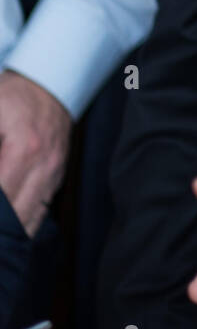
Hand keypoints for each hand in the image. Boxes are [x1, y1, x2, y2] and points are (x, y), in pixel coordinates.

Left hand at [0, 69, 72, 236]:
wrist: (52, 81)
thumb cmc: (14, 95)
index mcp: (24, 150)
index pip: (1, 197)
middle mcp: (44, 166)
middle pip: (17, 215)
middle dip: (2, 231)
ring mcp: (54, 172)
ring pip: (32, 219)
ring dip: (12, 236)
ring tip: (0, 247)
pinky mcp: (58, 174)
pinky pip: (43, 209)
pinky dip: (26, 226)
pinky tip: (11, 236)